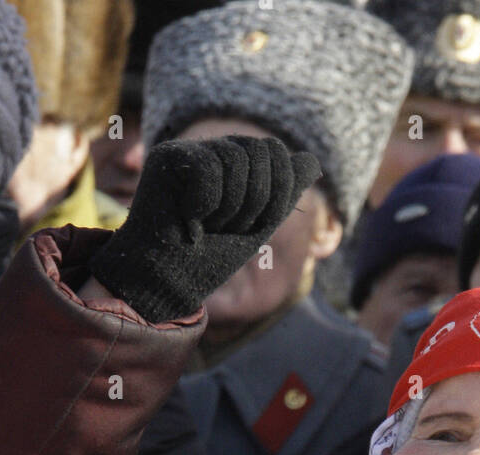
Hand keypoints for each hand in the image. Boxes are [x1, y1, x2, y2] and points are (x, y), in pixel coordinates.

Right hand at [88, 136, 320, 321]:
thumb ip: (284, 192)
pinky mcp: (166, 158)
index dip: (276, 193)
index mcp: (238, 162)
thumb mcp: (260, 225)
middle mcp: (214, 150)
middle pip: (261, 151)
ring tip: (206, 226)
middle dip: (255, 202)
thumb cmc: (212, 257)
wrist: (173, 280)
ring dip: (228, 209)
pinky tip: (186, 219)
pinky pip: (207, 170)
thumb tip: (313, 160)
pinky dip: (203, 206)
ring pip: (234, 160)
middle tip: (226, 228)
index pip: (277, 151)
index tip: (252, 224)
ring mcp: (190, 151)